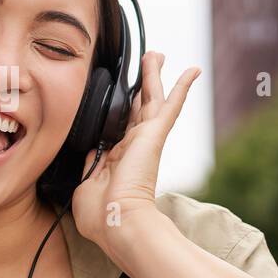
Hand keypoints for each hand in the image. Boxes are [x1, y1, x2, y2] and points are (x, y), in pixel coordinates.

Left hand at [70, 52, 199, 261]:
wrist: (117, 222)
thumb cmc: (100, 215)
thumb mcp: (84, 186)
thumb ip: (87, 167)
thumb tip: (87, 156)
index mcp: (117, 158)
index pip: (120, 125)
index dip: (121, 107)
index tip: (121, 93)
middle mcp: (133, 146)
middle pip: (139, 106)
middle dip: (141, 84)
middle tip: (147, 63)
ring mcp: (145, 139)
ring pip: (152, 99)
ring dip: (154, 75)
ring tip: (156, 55)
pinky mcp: (155, 135)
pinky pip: (170, 106)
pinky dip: (183, 88)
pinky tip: (193, 70)